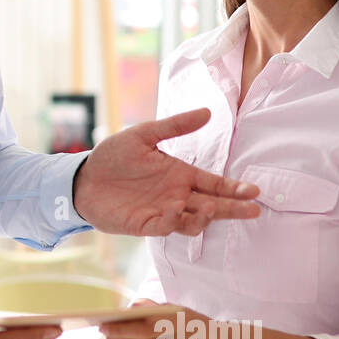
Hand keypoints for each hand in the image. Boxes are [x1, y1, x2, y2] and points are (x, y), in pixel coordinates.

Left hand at [72, 108, 260, 235]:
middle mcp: (177, 195)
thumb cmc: (113, 156)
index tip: (255, 191)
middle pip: (213, 205)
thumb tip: (207, 112)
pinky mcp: (146, 224)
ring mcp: (163, 211)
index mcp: (180, 174)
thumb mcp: (144, 135)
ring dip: (204, 217)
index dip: (234, 188)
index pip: (214, 184)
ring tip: (210, 207)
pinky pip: (167, 227)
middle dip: (233, 208)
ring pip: (194, 221)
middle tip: (253, 209)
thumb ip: (175, 126)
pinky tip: (177, 209)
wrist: (83, 177)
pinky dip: (175, 220)